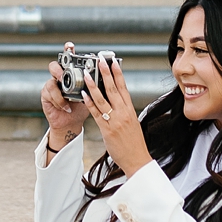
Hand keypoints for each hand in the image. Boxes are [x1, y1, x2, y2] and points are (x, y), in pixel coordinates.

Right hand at [41, 42, 87, 148]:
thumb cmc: (82, 106)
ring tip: (66, 95)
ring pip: (51, 81)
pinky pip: (50, 95)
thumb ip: (96, 83)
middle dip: (58, 70)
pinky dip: (60, 102)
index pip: (69, 58)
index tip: (70, 45)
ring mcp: (52, 85)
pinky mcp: (46, 96)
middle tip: (63, 75)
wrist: (72, 122)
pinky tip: (66, 107)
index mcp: (72, 73)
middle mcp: (60, 77)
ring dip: (59, 89)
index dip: (68, 50)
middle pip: (55, 66)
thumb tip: (109, 74)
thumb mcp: (91, 93)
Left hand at [81, 56, 150, 179]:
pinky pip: (96, 113)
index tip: (114, 62)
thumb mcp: (132, 123)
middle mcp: (123, 113)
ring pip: (102, 99)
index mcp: (130, 110)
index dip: (118, 74)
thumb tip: (117, 101)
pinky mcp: (106, 129)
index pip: (124, 88)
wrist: (137, 160)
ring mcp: (115, 120)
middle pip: (113, 89)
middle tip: (100, 61)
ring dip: (93, 85)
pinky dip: (89, 102)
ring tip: (87, 74)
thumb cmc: (134, 143)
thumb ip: (124, 111)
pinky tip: (83, 94)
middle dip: (106, 73)